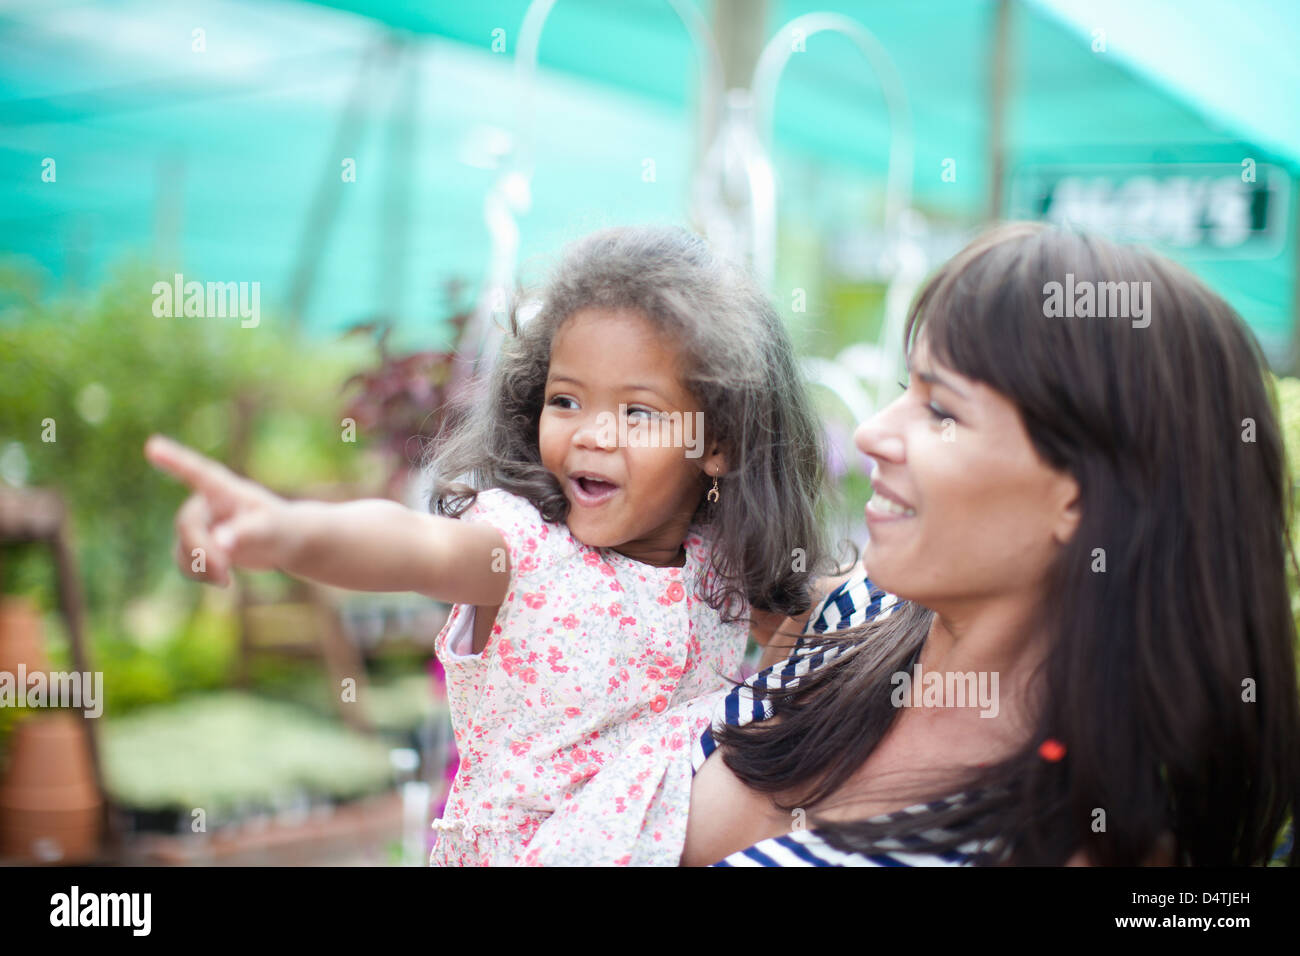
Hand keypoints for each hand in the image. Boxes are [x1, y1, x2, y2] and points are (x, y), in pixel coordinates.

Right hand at [144, 434, 294, 585]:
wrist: (282, 541)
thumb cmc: (279, 527)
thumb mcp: (268, 529)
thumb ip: (244, 533)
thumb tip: (220, 543)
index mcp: (224, 489)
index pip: (197, 471)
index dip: (173, 460)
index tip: (153, 446)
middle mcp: (205, 502)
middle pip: (187, 525)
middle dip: (202, 551)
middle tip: (225, 574)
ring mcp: (199, 523)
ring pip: (182, 547)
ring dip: (201, 567)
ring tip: (227, 578)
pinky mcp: (196, 542)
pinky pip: (184, 562)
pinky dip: (200, 574)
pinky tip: (223, 580)